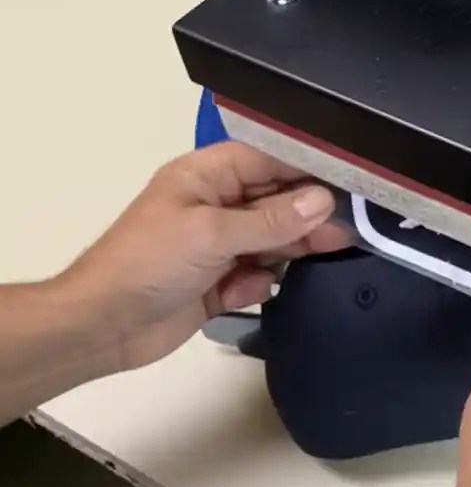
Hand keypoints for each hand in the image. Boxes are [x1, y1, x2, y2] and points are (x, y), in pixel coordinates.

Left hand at [62, 141, 350, 370]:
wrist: (103, 327)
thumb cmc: (149, 263)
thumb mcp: (213, 234)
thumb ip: (272, 220)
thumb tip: (323, 202)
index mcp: (204, 178)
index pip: (266, 160)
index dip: (307, 167)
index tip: (350, 178)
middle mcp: (215, 205)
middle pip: (276, 201)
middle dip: (307, 215)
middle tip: (347, 229)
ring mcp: (218, 245)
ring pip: (273, 239)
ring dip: (289, 250)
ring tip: (325, 254)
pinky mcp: (220, 282)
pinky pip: (258, 274)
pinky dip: (257, 284)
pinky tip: (242, 293)